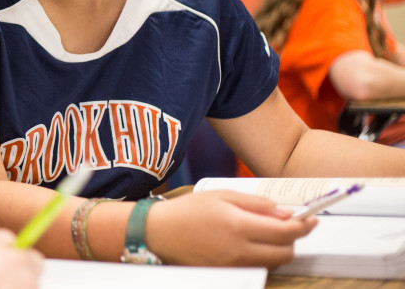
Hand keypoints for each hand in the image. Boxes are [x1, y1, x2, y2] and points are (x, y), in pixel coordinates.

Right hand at [147, 190, 316, 266]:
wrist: (158, 233)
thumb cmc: (188, 210)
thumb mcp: (222, 195)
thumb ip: (257, 204)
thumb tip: (286, 213)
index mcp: (239, 225)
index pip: (286, 232)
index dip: (304, 226)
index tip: (311, 219)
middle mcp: (240, 250)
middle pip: (285, 253)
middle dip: (293, 240)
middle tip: (290, 226)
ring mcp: (234, 266)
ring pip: (273, 263)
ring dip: (278, 249)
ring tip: (267, 233)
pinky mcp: (228, 275)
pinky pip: (257, 268)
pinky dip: (262, 258)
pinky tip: (250, 244)